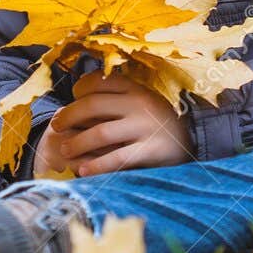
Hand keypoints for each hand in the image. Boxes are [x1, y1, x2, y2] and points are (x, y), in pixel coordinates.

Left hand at [42, 70, 193, 176]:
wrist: (195, 139)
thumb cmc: (158, 120)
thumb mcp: (141, 100)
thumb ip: (116, 98)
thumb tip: (76, 97)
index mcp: (135, 88)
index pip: (97, 81)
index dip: (78, 90)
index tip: (71, 100)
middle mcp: (138, 103)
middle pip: (91, 105)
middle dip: (68, 116)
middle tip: (56, 127)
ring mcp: (144, 127)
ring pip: (100, 133)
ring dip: (77, 143)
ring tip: (65, 150)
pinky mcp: (150, 150)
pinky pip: (116, 158)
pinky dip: (96, 165)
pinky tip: (83, 170)